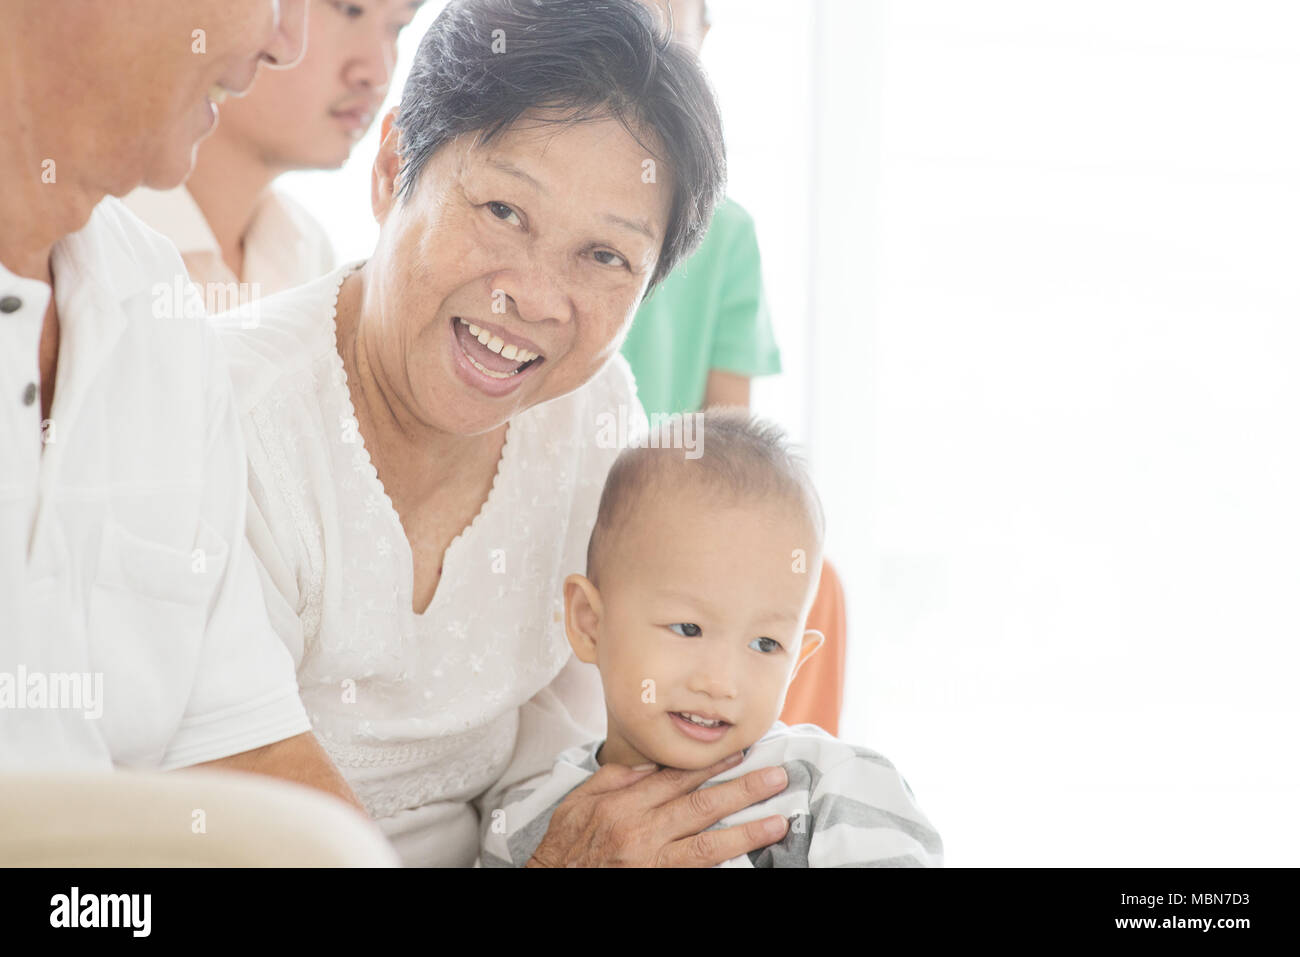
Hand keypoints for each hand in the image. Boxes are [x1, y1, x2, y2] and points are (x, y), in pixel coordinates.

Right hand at [525, 752, 788, 866]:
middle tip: (776, 778)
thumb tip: (650, 765)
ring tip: (777, 822)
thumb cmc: (564, 847)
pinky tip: (747, 860)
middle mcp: (640, 833)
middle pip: (701, 807)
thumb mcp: (578, 802)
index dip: (712, 767)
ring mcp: (651, 864)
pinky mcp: (657, 883)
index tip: (741, 755)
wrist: (551, 884)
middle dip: (742, 791)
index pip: (677, 779)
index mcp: (623, 806)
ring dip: (747, 833)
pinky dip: (722, 867)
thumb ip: (614, 779)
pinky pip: (696, 874)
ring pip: (707, 846)